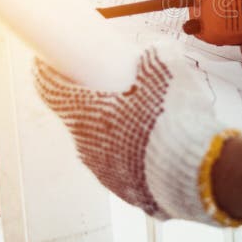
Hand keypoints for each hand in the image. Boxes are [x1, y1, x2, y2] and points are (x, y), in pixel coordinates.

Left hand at [35, 45, 234, 225]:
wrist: (196, 169)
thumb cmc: (176, 119)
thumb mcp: (168, 72)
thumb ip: (156, 59)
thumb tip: (155, 51)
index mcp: (89, 113)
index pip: (53, 90)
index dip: (47, 75)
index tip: (45, 65)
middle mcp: (89, 144)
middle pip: (82, 117)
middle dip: (96, 103)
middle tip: (117, 90)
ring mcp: (105, 170)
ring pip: (104, 143)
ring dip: (118, 130)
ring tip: (147, 121)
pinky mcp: (126, 189)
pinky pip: (125, 166)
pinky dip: (135, 155)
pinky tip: (158, 148)